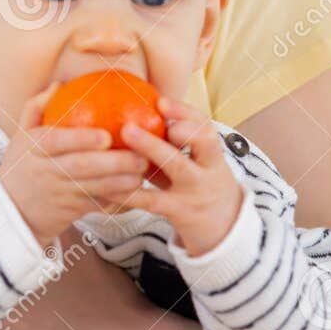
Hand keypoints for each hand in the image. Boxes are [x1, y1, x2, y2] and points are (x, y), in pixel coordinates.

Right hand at [0, 86, 149, 245]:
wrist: (12, 211)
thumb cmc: (22, 165)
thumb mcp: (21, 135)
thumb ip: (36, 107)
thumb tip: (59, 84)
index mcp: (33, 148)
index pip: (55, 142)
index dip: (81, 139)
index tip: (107, 136)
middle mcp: (45, 171)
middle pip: (81, 167)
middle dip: (113, 163)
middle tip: (140, 156)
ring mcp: (58, 194)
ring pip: (93, 189)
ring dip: (120, 183)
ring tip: (142, 173)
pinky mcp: (70, 212)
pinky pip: (96, 206)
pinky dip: (116, 200)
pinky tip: (134, 192)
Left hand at [119, 98, 243, 256]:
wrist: (223, 228)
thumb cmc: (199, 186)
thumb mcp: (196, 165)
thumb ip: (174, 144)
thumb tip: (134, 112)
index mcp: (212, 154)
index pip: (206, 127)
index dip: (186, 112)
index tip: (161, 101)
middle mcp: (208, 169)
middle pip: (200, 141)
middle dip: (174, 125)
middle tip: (143, 116)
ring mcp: (196, 190)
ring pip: (176, 166)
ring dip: (150, 150)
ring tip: (123, 138)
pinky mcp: (179, 211)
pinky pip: (152, 200)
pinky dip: (129, 193)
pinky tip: (107, 185)